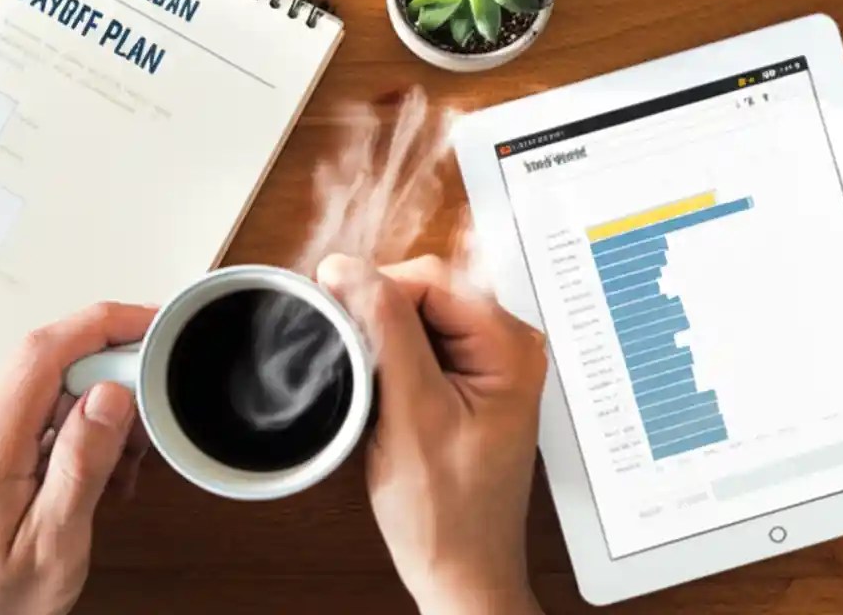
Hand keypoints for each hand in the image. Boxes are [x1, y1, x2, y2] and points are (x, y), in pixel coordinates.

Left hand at [0, 303, 155, 614]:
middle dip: (114, 382)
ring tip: (118, 470)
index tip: (151, 322)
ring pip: (52, 386)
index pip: (45, 351)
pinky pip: (40, 408)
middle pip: (55, 363)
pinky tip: (93, 471)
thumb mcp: (53, 543)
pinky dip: (78, 428)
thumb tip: (110, 396)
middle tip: (145, 433)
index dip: (103, 324)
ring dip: (99, 412)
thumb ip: (82, 465)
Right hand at [318, 255, 547, 614]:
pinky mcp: (468, 380)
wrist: (461, 571)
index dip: (375, 285)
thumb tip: (352, 270)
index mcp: (511, 347)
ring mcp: (489, 363)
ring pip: (419, 315)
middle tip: (346, 352)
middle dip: (378, 311)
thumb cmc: (448, 514)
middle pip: (427, 290)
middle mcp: (509, 346)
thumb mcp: (411, 415)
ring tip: (366, 381)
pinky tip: (380, 390)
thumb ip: (387, 334)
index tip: (331, 304)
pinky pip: (421, 343)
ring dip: (382, 335)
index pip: (433, 278)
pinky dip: (390, 357)